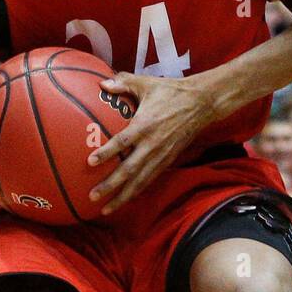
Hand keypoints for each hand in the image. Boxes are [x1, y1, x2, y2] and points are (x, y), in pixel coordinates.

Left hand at [88, 71, 217, 215]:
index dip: (107, 152)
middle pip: (129, 169)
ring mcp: (161, 154)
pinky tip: (126, 199)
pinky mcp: (169, 159)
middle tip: (92, 196)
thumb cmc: (171, 91)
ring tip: (106, 209)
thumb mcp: (147, 83)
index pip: (123, 142)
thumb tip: (102, 83)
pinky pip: (151, 179)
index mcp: (145, 124)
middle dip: (111, 184)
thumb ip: (124, 83)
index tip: (90, 162)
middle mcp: (153, 144)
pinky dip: (138, 191)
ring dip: (123, 196)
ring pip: (140, 180)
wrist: (201, 102)